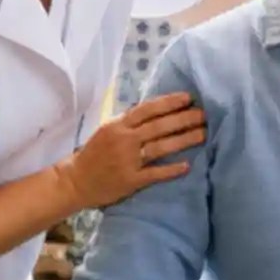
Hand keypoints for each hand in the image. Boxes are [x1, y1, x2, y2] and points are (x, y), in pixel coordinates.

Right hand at [56, 92, 205, 208]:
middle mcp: (124, 140)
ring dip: (184, 140)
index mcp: (118, 125)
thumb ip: (129, 121)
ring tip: (203, 134)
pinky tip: (187, 165)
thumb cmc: (95, 153)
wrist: (75, 181)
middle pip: (159, 126)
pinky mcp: (130, 180)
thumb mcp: (108, 130)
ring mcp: (128, 160)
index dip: (169, 102)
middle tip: (204, 115)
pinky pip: (154, 173)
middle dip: (184, 119)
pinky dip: (171, 169)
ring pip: (160, 147)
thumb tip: (157, 109)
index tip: (188, 98)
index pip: (147, 109)